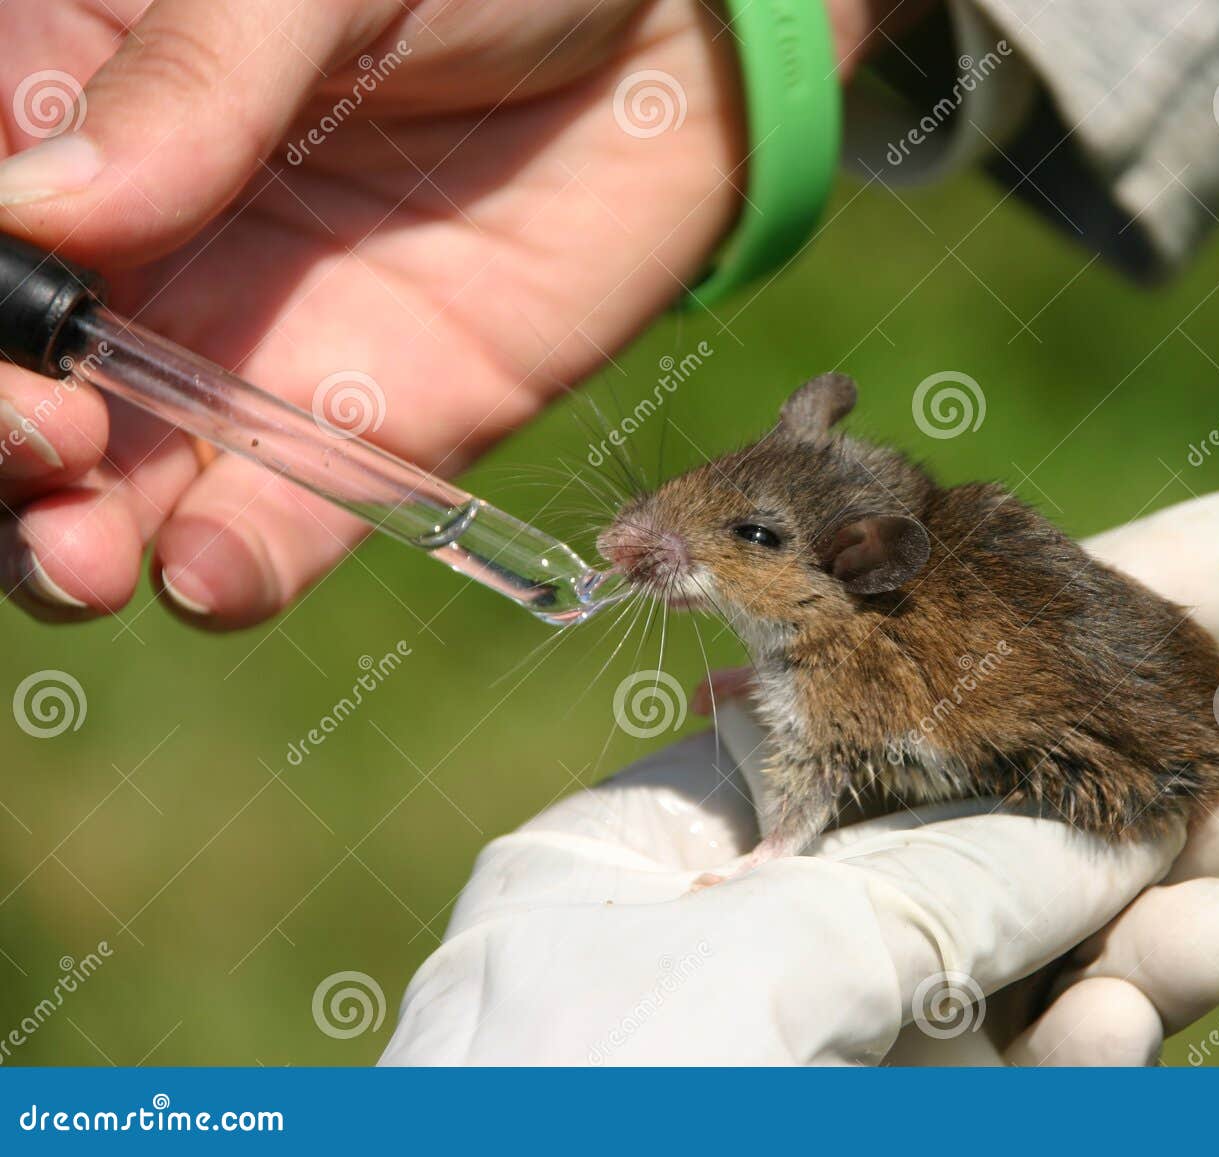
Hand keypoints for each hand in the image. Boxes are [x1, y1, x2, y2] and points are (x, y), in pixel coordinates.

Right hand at [0, 0, 899, 626]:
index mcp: (95, 113)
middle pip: (26, 389)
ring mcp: (259, 357)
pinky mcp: (378, 434)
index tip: (21, 354)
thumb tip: (40, 209)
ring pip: (120, 488)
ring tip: (86, 553)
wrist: (676, 41)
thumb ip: (188, 83)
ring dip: (73, 542)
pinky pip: (279, 527)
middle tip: (47, 451)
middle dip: (5, 454)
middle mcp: (156, 254)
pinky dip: (231, 567)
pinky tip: (208, 572)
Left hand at [379, 481, 1218, 1064]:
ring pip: (1018, 966)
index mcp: (649, 862)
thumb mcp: (727, 980)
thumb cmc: (545, 1127)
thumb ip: (923, 889)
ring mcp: (814, 1054)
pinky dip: (1096, 1040)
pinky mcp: (889, 1123)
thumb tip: (1114, 823)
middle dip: (1129, 778)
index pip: (877, 697)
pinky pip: (1014, 1070)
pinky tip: (1144, 1008)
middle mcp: (737, 948)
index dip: (1044, 626)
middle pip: (974, 826)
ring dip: (1149, 919)